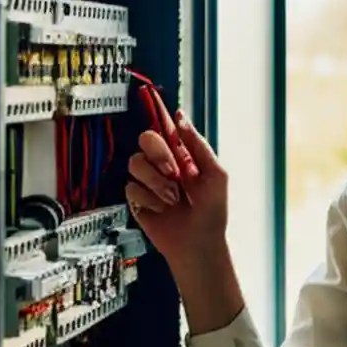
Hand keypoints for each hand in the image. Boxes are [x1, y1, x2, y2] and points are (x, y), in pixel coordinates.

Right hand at [125, 111, 227, 255]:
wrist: (199, 243)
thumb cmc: (212, 211)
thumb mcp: (215, 175)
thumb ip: (198, 145)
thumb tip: (180, 118)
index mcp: (183, 154)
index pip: (166, 128)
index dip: (157, 114)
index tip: (151, 102)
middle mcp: (163, 163)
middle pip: (145, 139)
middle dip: (159, 153)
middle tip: (174, 172)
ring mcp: (148, 180)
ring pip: (136, 162)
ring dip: (156, 181)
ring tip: (172, 197)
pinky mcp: (136, 198)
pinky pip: (131, 187)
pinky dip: (149, 199)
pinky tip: (162, 208)